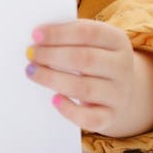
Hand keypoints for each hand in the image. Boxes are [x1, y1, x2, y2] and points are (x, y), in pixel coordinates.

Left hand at [25, 19, 152, 136]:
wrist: (122, 88)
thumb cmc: (96, 57)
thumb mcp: (92, 41)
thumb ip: (70, 36)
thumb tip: (37, 37)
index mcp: (117, 40)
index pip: (88, 33)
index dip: (60, 33)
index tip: (35, 34)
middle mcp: (122, 67)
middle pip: (85, 60)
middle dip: (52, 56)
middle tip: (30, 54)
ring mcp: (118, 94)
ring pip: (84, 88)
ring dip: (53, 79)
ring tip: (32, 72)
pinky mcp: (111, 117)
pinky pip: (91, 119)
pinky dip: (70, 110)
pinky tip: (54, 99)